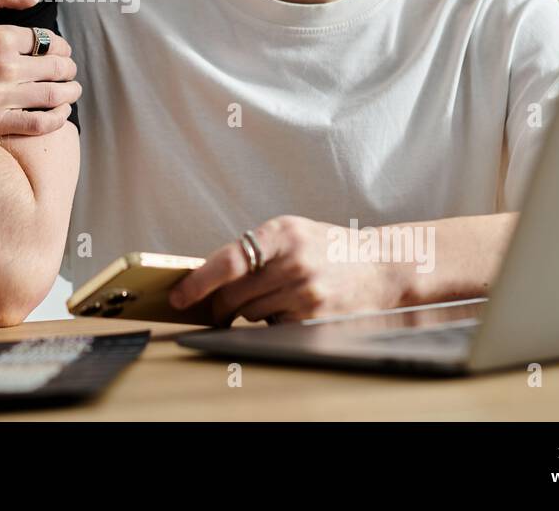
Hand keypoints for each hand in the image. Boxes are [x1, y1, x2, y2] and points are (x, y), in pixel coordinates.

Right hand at [0, 0, 79, 135]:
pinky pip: (39, 123)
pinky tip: (61, 112)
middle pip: (56, 68)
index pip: (48, 42)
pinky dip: (58, 118)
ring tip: (72, 91)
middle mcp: (3, 68)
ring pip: (53, 95)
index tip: (60, 51)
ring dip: (71, 92)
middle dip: (69, 68)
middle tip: (69, 71)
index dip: (61, 46)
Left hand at [169, 216, 409, 325]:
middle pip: (234, 293)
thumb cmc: (327, 248)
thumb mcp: (291, 232)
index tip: (179, 295)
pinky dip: (272, 321)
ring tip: (275, 295)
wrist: (379, 266)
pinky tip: (291, 306)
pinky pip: (272, 326)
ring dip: (250, 310)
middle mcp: (294, 262)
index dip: (199, 282)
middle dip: (219, 304)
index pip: (229, 261)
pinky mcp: (314, 318)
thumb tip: (204, 276)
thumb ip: (253, 249)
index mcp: (283, 233)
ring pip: (250, 313)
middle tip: (216, 308)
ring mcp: (305, 292)